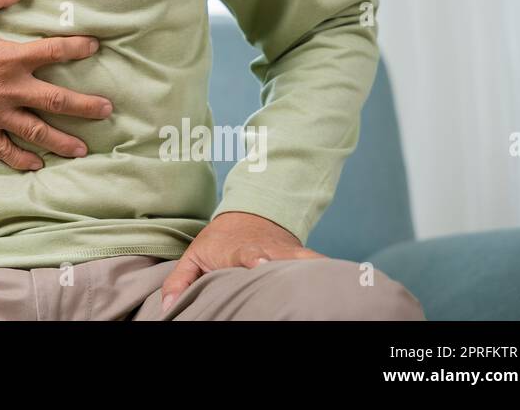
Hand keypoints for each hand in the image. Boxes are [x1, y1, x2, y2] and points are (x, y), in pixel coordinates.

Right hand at [0, 0, 111, 170]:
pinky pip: (3, 149)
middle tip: (108, 110)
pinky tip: (37, 165)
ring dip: (62, 140)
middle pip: (55, 100)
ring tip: (83, 148)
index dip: (76, 48)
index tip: (94, 46)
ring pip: (35, 130)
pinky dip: (21, 159)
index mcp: (5, 57)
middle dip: (85, 106)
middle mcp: (5, 89)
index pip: (51, 52)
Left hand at [159, 211, 325, 313]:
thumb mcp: (194, 255)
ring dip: (318, 272)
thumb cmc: (219, 241)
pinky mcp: (303, 260)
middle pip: (282, 260)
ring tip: (337, 284)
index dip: (255, 259)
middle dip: (292, 269)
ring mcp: (289, 255)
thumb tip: (167, 307)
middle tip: (302, 281)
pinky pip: (319, 268)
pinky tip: (352, 283)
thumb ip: (180, 281)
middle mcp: (269, 251)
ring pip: (307, 263)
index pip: (248, 254)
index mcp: (241, 250)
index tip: (260, 264)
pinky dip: (331, 273)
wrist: (253, 213)